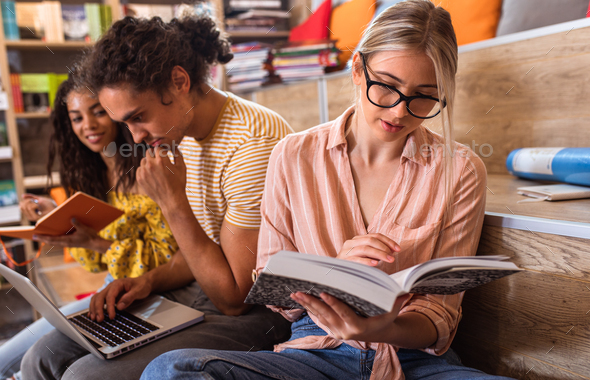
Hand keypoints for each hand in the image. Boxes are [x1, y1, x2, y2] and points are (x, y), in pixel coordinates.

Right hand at [19, 194, 55, 221]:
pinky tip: (40, 207)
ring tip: (39, 206)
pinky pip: (30, 207)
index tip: (33, 201)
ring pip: (26, 206)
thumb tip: (22, 195)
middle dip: (29, 201)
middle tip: (37, 202)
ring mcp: (32, 218)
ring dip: (33, 203)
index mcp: (30, 213)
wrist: (58, 210)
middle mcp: (30, 217)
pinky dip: (35, 205)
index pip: (21, 206)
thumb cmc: (50, 205)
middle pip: (22, 205)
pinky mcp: (35, 218)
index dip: (26, 201)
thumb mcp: (40, 199)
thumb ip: (31, 197)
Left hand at [33, 218, 111, 251]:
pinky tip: (52, 236)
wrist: (95, 244)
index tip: (35, 236)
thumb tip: (71, 218)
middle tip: (34, 236)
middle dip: (43, 239)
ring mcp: (67, 243)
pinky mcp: (70, 243)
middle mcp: (65, 243)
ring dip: (48, 239)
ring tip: (41, 236)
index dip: (43, 237)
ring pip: (54, 242)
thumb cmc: (90, 237)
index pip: (52, 239)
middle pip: (51, 242)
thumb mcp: (84, 229)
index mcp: (67, 240)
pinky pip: (59, 241)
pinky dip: (53, 239)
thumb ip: (77, 224)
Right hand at [89, 276, 152, 321]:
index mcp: (118, 284)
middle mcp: (111, 286)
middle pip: (100, 297)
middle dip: (98, 309)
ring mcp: (109, 291)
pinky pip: (98, 300)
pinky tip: (92, 314)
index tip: (111, 316)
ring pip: (96, 298)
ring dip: (94, 308)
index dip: (109, 307)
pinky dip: (94, 307)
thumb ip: (129, 297)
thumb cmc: (142, 285)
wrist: (144, 282)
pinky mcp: (109, 295)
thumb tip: (119, 307)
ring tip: (94, 318)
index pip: (110, 296)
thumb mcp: (139, 290)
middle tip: (99, 320)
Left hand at [136, 146, 186, 210]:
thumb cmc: (178, 183)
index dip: (163, 150)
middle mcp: (151, 164)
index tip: (165, 154)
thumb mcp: (182, 167)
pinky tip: (152, 176)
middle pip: (149, 152)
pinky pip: (140, 169)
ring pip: (143, 160)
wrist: (171, 200)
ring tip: (157, 170)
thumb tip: (174, 147)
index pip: (158, 147)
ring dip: (149, 162)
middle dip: (155, 155)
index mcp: (161, 160)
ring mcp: (144, 172)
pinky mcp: (140, 178)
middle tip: (161, 161)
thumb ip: (178, 154)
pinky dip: (145, 170)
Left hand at [291, 291, 410, 341]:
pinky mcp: (331, 330)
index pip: (342, 312)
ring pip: (318, 316)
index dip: (332, 302)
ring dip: (306, 305)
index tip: (323, 292)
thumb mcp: (392, 311)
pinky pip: (318, 319)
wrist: (379, 333)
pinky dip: (309, 309)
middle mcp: (345, 331)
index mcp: (358, 326)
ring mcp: (337, 332)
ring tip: (294, 292)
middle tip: (298, 291)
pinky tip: (300, 299)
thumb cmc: (385, 317)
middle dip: (311, 302)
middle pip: (325, 315)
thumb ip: (396, 300)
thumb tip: (405, 290)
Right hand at [336, 233, 399, 266]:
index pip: (375, 235)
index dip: (388, 241)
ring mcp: (346, 251)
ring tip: (389, 260)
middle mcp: (351, 242)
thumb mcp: (366, 256)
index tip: (398, 249)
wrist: (334, 273)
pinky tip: (375, 264)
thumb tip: (393, 251)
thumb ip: (377, 251)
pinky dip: (366, 261)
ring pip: (365, 248)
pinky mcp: (343, 261)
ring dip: (379, 254)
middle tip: (393, 256)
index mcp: (357, 239)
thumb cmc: (353, 265)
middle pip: (370, 240)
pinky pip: (356, 259)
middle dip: (384, 248)